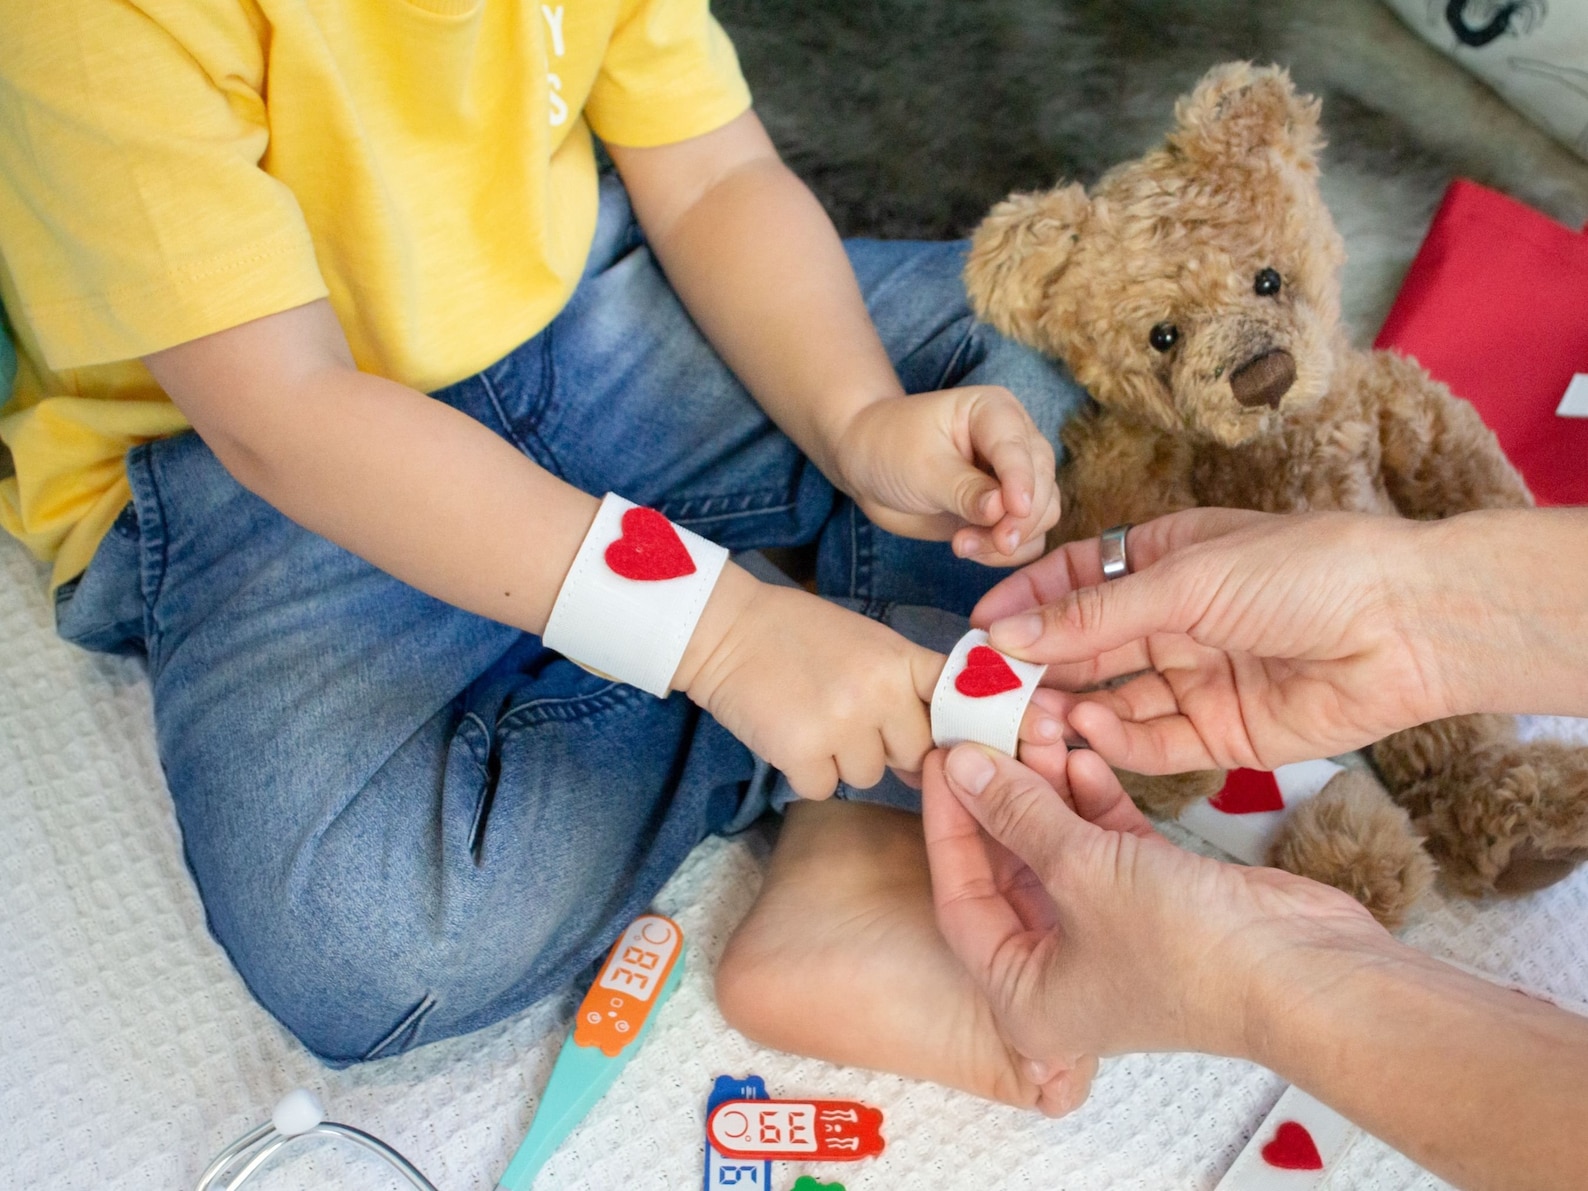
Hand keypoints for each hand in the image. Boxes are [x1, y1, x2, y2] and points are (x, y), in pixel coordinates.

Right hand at [674, 566, 1067, 797]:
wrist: (725, 631)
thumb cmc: (801, 637)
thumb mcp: (873, 644)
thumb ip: (917, 684)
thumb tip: (952, 747)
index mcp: (903, 660)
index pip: (963, 701)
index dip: (992, 729)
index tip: (1030, 743)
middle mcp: (881, 692)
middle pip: (918, 755)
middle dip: (893, 749)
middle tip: (852, 717)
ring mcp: (842, 723)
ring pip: (871, 776)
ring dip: (846, 761)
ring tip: (815, 717)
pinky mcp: (802, 752)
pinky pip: (826, 788)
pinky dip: (808, 772)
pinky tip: (791, 735)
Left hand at [833, 386, 1059, 565]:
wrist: (866, 465)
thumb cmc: (889, 449)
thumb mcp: (922, 468)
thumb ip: (964, 490)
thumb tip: (1003, 510)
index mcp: (996, 412)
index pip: (1019, 448)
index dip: (1021, 481)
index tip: (1015, 510)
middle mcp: (1015, 441)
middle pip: (1042, 483)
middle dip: (1017, 518)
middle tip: (977, 542)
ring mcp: (1013, 478)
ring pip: (1042, 513)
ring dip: (1010, 539)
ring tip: (962, 546)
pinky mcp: (1004, 510)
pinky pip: (1028, 537)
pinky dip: (1007, 552)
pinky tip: (971, 550)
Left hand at [922, 743, 1384, 1066]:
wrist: (1306, 973)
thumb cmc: (1185, 949)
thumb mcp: (1082, 871)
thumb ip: (1017, 813)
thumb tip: (963, 765)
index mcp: (1024, 994)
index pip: (959, 896)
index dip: (948, 824)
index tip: (941, 757)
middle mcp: (1060, 971)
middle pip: (1007, 869)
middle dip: (1001, 798)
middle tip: (987, 730)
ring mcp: (1110, 935)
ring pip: (1058, 849)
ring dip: (1048, 789)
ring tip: (1040, 724)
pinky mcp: (1156, 901)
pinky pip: (1105, 845)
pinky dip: (1093, 802)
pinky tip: (1082, 755)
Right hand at [970, 508, 1465, 773]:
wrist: (1407, 626)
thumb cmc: (1302, 573)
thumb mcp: (1184, 581)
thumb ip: (1092, 615)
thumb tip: (1006, 631)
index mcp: (1163, 562)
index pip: (1073, 584)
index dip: (1024, 605)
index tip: (977, 631)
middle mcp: (1172, 622)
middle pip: (1085, 649)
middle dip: (1036, 668)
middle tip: (986, 691)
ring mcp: (1194, 679)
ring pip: (1112, 700)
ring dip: (1068, 708)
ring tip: (1028, 718)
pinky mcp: (1220, 735)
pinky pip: (1153, 742)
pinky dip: (1116, 740)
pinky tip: (1087, 730)